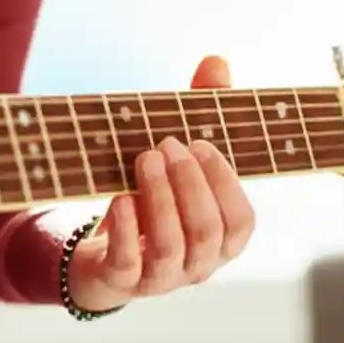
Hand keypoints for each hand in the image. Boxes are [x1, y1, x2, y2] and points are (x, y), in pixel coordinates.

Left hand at [66, 56, 255, 311]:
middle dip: (190, 184)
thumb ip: (203, 111)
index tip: (202, 144)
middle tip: (167, 144)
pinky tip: (121, 197)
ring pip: (171, 247)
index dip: (225, 183)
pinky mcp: (122, 282)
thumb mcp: (181, 158)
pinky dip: (127, 229)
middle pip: (207, 231)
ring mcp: (162, 279)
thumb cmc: (155, 199)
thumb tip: (217, 60)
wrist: (102, 254)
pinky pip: (129, 263)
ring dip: (160, 198)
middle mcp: (199, 265)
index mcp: (224, 241)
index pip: (241, 221)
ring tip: (145, 158)